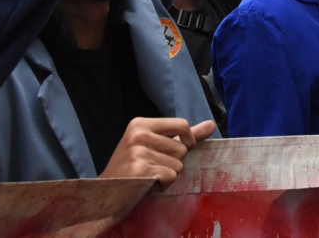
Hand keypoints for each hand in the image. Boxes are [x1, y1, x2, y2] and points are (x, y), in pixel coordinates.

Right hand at [98, 118, 216, 189]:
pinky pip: (170, 176)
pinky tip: (148, 184)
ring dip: (168, 175)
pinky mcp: (139, 170)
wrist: (106, 195)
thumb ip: (184, 135)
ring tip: (150, 176)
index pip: (182, 124)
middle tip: (154, 167)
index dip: (188, 140)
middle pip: (182, 148)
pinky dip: (164, 185)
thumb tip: (212, 124)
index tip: (181, 149)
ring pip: (178, 164)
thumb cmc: (134, 168)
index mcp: (140, 124)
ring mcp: (136, 152)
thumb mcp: (156, 145)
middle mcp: (137, 134)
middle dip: (174, 162)